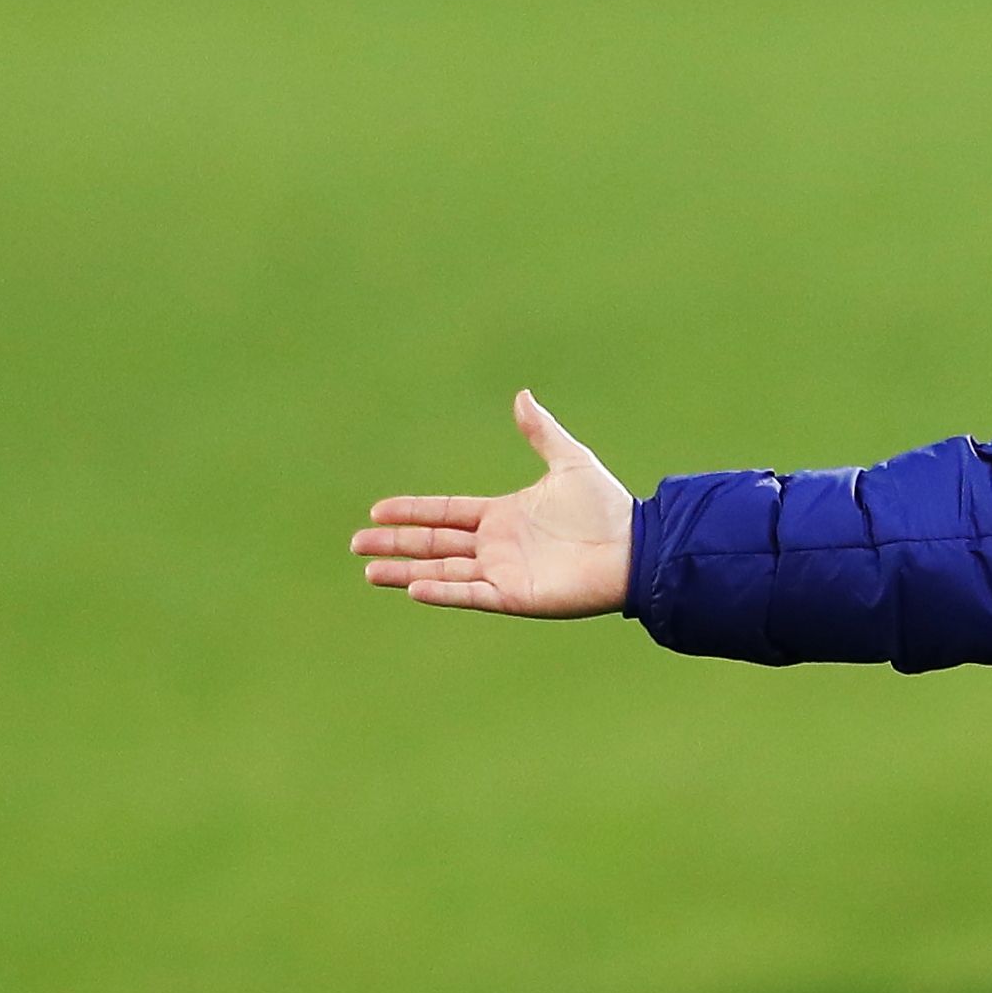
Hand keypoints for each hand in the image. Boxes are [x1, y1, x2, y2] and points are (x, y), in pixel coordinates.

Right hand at [351, 392, 632, 617]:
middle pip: (433, 544)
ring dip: (405, 571)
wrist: (635, 548)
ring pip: (442, 571)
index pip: (445, 513)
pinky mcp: (515, 597)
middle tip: (356, 544)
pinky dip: (443, 591)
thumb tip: (522, 396)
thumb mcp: (569, 460)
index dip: (411, 512)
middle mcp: (496, 546)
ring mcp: (502, 573)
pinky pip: (470, 594)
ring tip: (369, 572)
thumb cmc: (607, 508)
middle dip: (395, 543)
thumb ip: (541, 431)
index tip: (377, 510)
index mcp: (502, 516)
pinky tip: (413, 587)